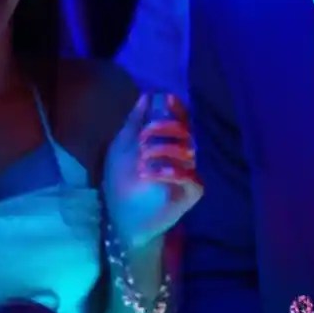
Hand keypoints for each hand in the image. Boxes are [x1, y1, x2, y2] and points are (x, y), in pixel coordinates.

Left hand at [103, 93, 202, 249]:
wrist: (123, 217)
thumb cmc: (121, 182)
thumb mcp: (121, 147)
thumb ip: (133, 122)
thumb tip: (147, 95)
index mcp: (168, 141)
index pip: (181, 119)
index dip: (176, 108)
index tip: (165, 100)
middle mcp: (183, 154)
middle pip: (185, 133)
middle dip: (164, 130)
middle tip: (143, 139)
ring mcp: (190, 172)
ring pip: (188, 152)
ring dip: (163, 151)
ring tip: (141, 160)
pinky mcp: (192, 192)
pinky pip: (191, 177)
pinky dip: (170, 172)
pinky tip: (149, 173)